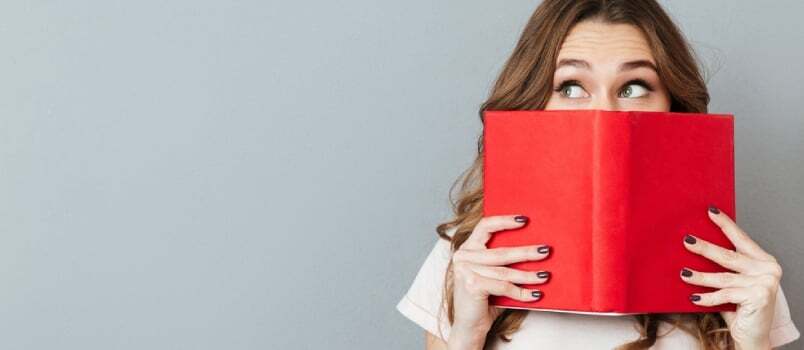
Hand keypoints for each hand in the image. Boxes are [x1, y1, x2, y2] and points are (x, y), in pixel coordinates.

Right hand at [448, 215, 550, 347]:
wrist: (469, 325)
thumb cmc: (484, 299)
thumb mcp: (492, 275)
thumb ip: (503, 261)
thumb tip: (535, 248)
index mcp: (467, 248)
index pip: (485, 226)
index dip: (504, 221)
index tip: (525, 219)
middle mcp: (463, 256)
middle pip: (500, 251)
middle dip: (526, 252)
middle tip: (545, 250)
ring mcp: (465, 270)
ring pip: (505, 271)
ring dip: (529, 274)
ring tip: (545, 275)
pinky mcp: (471, 285)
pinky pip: (503, 286)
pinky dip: (522, 292)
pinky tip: (536, 295)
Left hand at [680, 205, 781, 349]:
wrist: (754, 335)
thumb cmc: (741, 306)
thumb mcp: (735, 282)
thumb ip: (726, 267)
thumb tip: (697, 245)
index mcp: (764, 261)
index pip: (741, 239)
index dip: (725, 224)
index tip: (710, 211)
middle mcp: (768, 269)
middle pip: (729, 256)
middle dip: (705, 248)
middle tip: (687, 240)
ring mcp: (765, 283)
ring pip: (723, 277)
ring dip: (699, 276)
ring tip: (683, 273)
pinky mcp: (758, 297)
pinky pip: (724, 295)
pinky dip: (707, 298)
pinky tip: (693, 298)